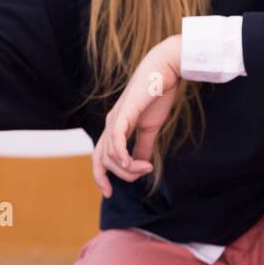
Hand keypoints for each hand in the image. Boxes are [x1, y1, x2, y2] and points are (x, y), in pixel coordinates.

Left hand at [91, 34, 181, 197]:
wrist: (164, 71)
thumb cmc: (157, 95)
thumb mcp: (150, 128)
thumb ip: (143, 147)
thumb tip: (140, 166)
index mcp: (114, 128)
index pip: (99, 157)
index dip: (100, 177)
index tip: (109, 193)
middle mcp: (110, 125)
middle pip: (101, 161)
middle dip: (117, 177)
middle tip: (141, 174)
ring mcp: (114, 119)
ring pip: (110, 155)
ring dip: (129, 168)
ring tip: (146, 168)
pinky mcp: (124, 114)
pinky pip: (116, 140)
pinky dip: (121, 156)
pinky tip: (132, 165)